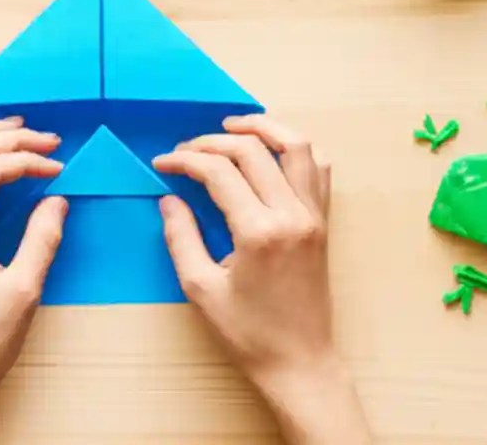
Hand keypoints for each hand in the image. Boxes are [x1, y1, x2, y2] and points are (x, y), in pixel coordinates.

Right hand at [154, 115, 370, 444]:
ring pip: (296, 146)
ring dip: (263, 127)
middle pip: (252, 151)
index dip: (185, 160)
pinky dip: (296, 149)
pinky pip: (318, 169)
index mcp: (259, 231)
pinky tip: (273, 149)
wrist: (299, 362)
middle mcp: (292, 215)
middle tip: (186, 149)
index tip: (163, 164)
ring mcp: (313, 216)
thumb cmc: (248, 334)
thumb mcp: (200, 288)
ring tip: (233, 125)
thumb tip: (169, 199)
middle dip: (212, 141)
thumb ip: (181, 237)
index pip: (218, 172)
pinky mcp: (323, 223)